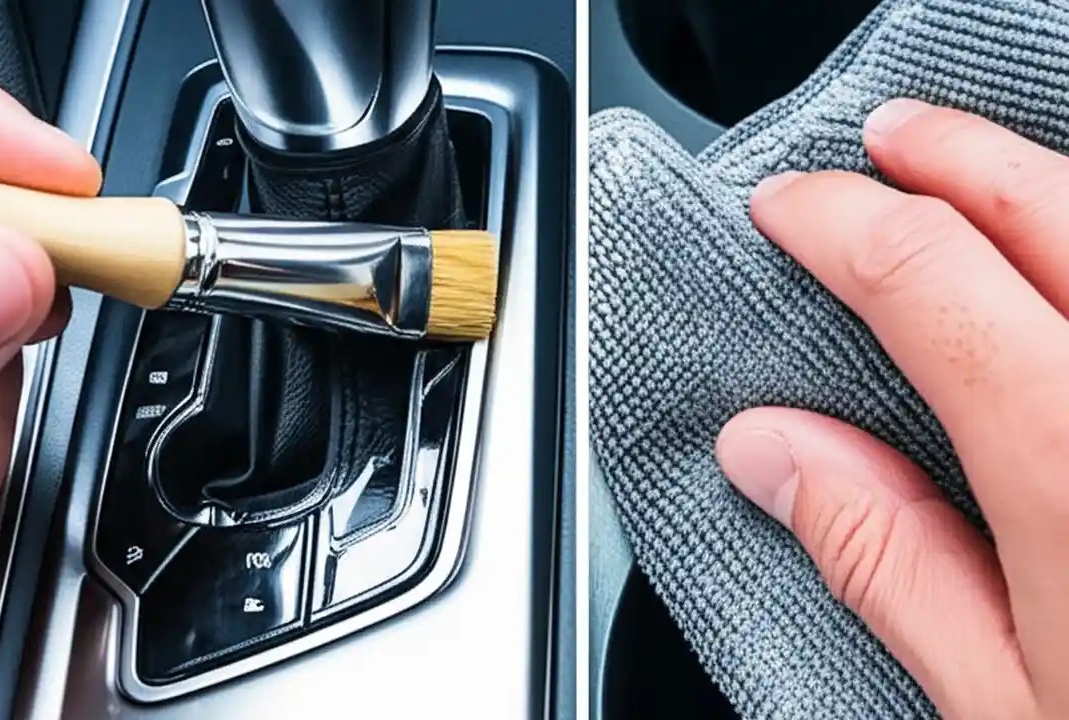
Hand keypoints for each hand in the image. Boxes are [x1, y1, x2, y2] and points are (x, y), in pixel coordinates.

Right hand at [716, 98, 1068, 718]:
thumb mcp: (1003, 706)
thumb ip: (883, 556)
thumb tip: (766, 447)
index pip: (929, 275)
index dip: (841, 223)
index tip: (789, 210)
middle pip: (1054, 207)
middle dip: (952, 156)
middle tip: (887, 141)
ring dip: (1057, 180)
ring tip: (991, 173)